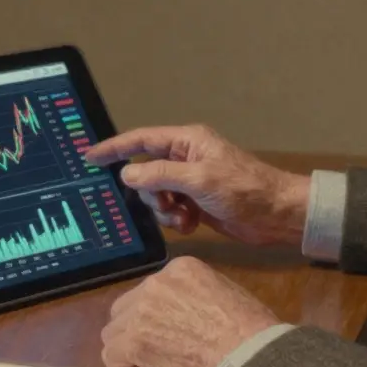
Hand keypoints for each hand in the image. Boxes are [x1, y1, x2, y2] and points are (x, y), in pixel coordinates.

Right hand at [83, 125, 309, 245]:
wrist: (276, 214)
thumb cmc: (245, 190)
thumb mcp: (200, 180)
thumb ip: (161, 175)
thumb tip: (128, 173)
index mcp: (187, 142)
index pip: (142, 140)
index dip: (115, 148)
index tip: (90, 157)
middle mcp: (186, 158)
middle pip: (146, 172)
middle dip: (151, 193)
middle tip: (167, 205)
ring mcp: (190, 181)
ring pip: (156, 194)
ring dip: (164, 210)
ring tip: (184, 219)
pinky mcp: (196, 202)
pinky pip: (170, 210)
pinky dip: (175, 220)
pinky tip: (191, 225)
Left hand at [101, 256, 280, 366]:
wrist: (247, 355)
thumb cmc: (250, 332)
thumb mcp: (226, 295)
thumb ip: (197, 298)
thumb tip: (184, 316)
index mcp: (182, 269)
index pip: (152, 290)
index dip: (158, 315)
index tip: (174, 334)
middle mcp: (157, 282)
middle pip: (127, 307)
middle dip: (137, 329)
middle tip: (158, 350)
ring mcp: (142, 310)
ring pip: (114, 330)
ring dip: (128, 348)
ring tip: (152, 366)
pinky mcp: (134, 340)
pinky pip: (112, 355)